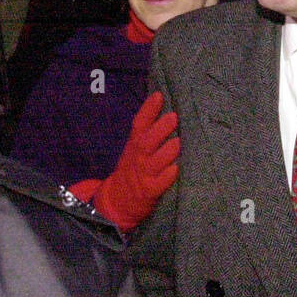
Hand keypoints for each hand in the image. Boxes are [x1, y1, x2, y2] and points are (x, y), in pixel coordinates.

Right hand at [85, 92, 179, 232]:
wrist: (118, 200)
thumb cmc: (135, 167)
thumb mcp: (136, 146)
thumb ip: (148, 127)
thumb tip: (162, 100)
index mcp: (135, 144)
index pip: (139, 124)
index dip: (148, 110)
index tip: (159, 95)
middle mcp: (138, 158)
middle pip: (146, 142)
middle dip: (160, 129)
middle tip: (174, 116)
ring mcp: (143, 175)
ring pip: (154, 162)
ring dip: (166, 151)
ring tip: (177, 141)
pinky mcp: (150, 192)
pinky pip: (158, 185)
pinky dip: (166, 177)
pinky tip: (175, 169)